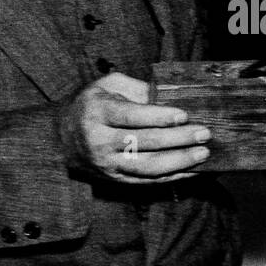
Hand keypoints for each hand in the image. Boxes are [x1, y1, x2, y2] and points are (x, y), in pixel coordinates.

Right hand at [60, 72, 210, 184]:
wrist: (60, 137)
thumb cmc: (92, 105)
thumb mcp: (108, 85)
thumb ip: (137, 88)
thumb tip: (170, 94)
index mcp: (97, 112)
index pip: (131, 117)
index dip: (158, 117)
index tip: (184, 115)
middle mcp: (100, 141)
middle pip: (143, 143)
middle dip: (177, 139)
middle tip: (204, 133)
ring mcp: (107, 164)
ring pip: (147, 167)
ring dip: (179, 162)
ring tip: (203, 153)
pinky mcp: (115, 179)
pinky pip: (147, 181)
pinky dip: (173, 177)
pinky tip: (193, 170)